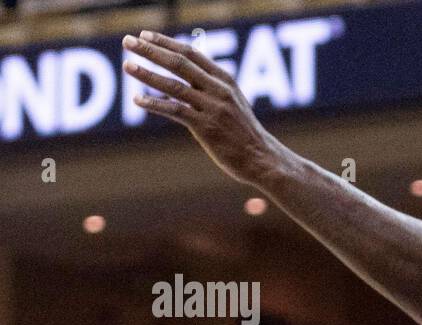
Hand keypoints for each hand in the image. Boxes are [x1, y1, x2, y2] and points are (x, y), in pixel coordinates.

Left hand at [121, 31, 280, 185]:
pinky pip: (175, 111)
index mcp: (225, 81)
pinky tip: (137, 99)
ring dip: (147, 74)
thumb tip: (177, 80)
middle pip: (179, 63)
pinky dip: (155, 104)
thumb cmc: (244, 133)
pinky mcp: (206, 127)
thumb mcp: (232, 103)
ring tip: (127, 66)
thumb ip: (208, 88)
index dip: (166, 43)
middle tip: (128, 42)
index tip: (145, 36)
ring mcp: (213, 108)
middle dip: (151, 51)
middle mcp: (219, 90)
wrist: (262, 159)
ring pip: (174, 85)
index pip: (191, 53)